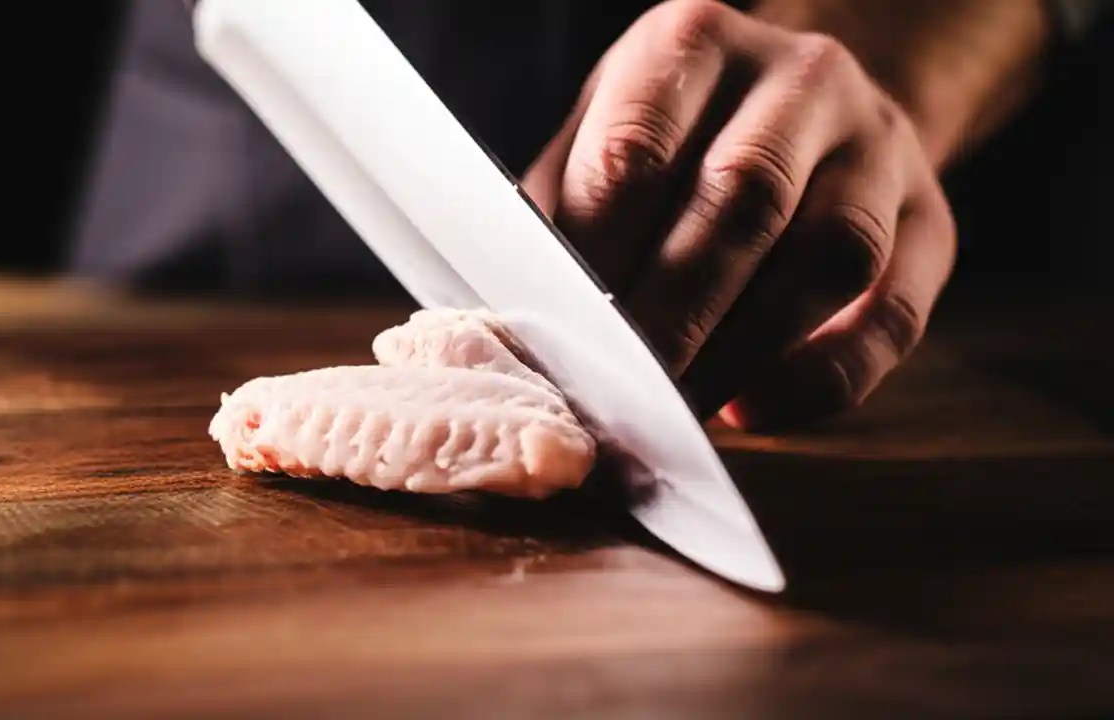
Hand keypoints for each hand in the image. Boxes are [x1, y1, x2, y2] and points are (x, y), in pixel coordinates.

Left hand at [522, 0, 957, 429]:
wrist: (809, 104)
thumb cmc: (676, 134)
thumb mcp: (602, 131)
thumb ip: (560, 208)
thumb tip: (513, 319)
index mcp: (694, 42)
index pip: (639, 148)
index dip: (599, 252)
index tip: (564, 330)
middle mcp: (803, 77)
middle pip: (743, 198)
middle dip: (671, 312)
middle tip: (616, 392)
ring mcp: (881, 146)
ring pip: (833, 256)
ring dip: (746, 349)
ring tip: (677, 408)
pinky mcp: (933, 223)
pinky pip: (895, 315)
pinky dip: (821, 377)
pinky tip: (752, 407)